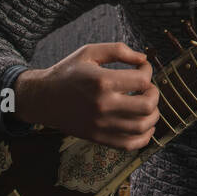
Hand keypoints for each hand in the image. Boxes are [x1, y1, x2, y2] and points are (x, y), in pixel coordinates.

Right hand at [14, 42, 160, 150]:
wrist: (42, 98)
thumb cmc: (67, 72)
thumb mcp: (89, 52)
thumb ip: (118, 50)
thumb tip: (143, 59)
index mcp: (101, 82)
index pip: (142, 81)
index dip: (148, 72)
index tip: (142, 69)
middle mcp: (103, 106)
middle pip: (147, 106)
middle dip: (154, 94)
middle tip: (147, 88)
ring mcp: (101, 125)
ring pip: (142, 127)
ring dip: (153, 115)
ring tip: (147, 105)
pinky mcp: (98, 138)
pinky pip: (130, 144)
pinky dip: (144, 137)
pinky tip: (145, 126)